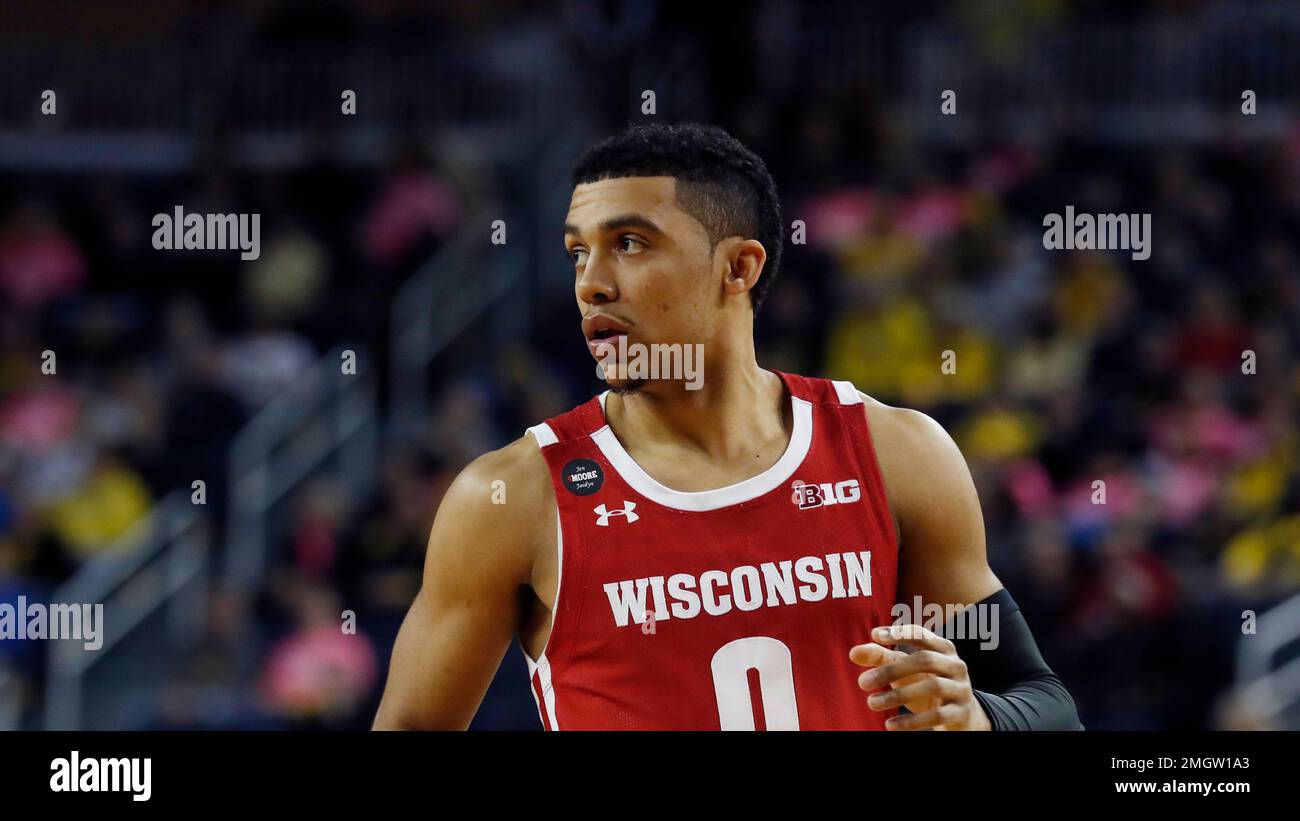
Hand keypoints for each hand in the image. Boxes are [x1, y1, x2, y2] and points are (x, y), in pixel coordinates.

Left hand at [850, 623, 991, 730]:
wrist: (961, 717)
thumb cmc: (927, 685)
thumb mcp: (905, 670)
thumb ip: (881, 658)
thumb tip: (853, 653)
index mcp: (942, 648)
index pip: (921, 634)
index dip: (899, 633)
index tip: (874, 635)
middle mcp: (955, 665)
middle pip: (924, 660)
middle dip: (891, 671)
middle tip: (862, 682)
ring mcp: (961, 688)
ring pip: (932, 687)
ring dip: (898, 696)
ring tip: (872, 703)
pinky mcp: (961, 712)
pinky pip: (937, 715)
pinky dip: (912, 721)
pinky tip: (890, 724)